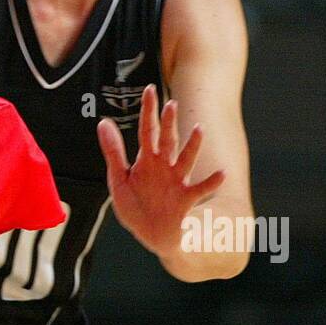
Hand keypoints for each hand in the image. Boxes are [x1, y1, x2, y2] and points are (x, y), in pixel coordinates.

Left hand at [97, 86, 224, 254]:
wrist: (151, 235)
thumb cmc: (136, 205)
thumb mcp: (119, 178)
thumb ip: (113, 151)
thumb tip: (104, 122)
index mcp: (146, 160)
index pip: (147, 130)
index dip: (148, 110)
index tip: (149, 89)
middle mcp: (163, 167)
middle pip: (167, 140)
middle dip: (169, 123)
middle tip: (171, 104)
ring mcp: (176, 181)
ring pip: (186, 160)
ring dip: (192, 146)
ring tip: (199, 130)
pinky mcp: (186, 199)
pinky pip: (200, 189)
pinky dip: (211, 182)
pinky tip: (221, 173)